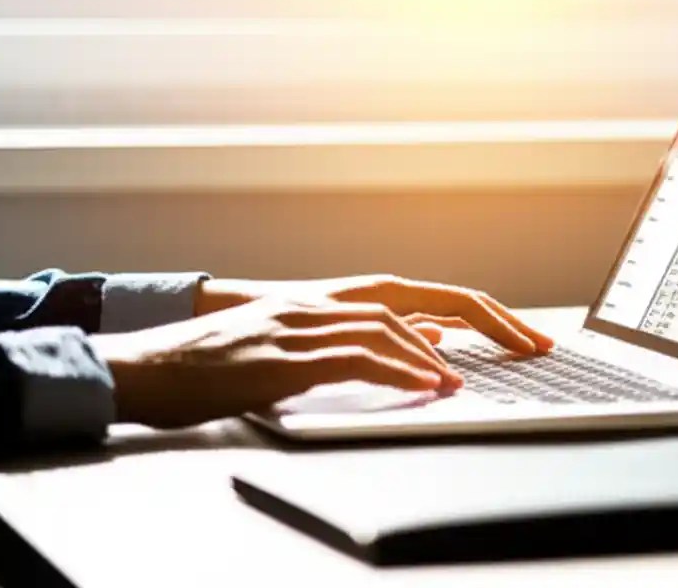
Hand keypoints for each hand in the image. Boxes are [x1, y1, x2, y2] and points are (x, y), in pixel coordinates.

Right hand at [194, 274, 553, 355]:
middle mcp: (319, 303)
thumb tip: (430, 339)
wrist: (147, 365)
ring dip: (434, 352)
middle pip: (417, 300)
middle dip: (481, 322)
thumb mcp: (298, 344)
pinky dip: (393, 366)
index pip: (419, 295)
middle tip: (529, 346)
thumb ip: (362, 338)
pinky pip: (349, 355)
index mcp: (327, 301)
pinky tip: (420, 382)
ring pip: (384, 323)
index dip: (478, 311)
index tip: (523, 333)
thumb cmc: (220, 363)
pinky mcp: (278, 357)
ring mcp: (298, 325)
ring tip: (469, 379)